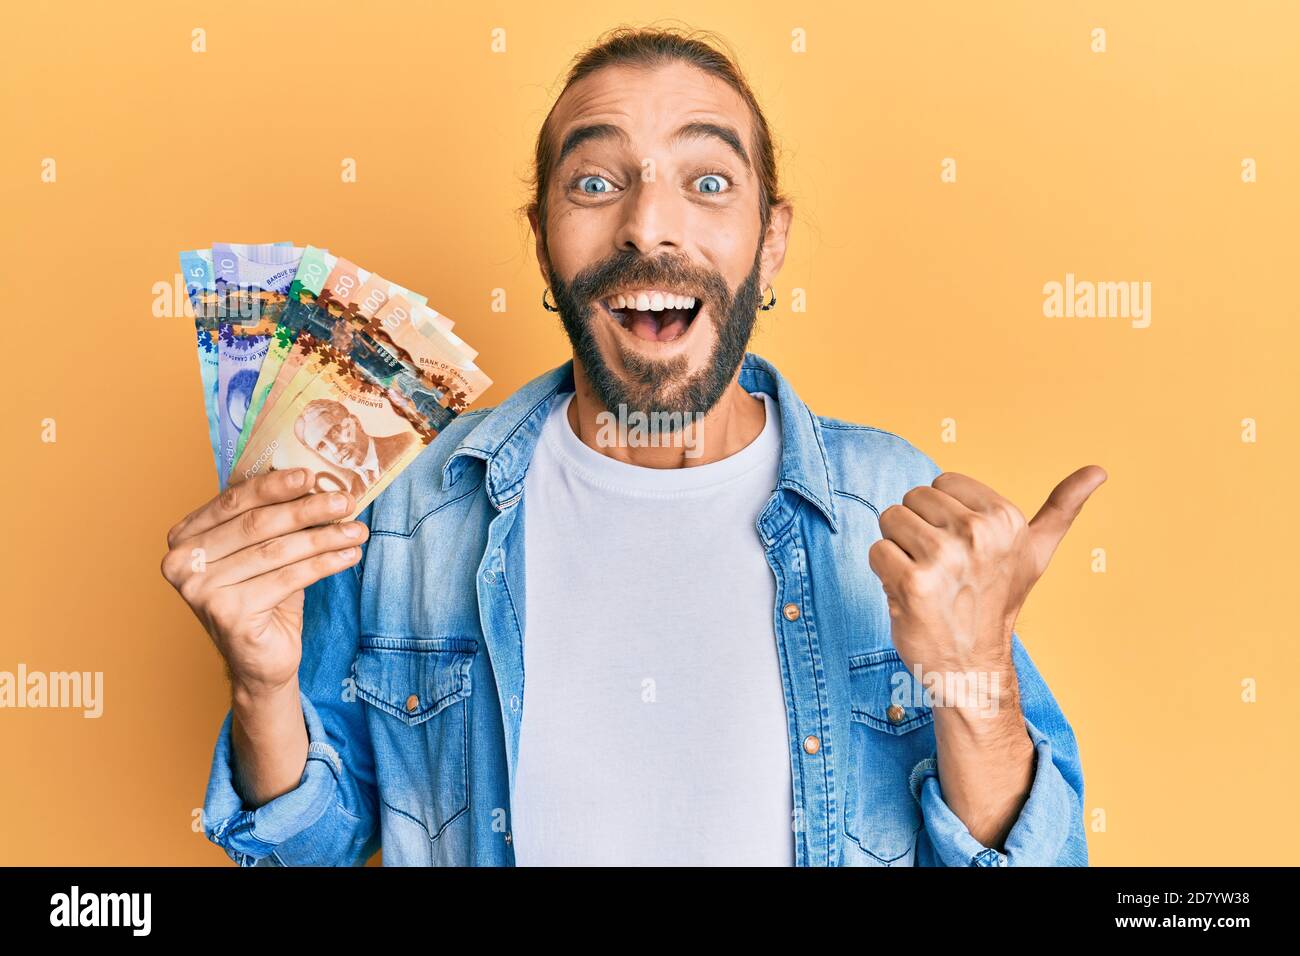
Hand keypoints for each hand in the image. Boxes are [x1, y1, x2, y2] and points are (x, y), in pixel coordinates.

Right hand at [160, 468, 367, 699]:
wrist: (260, 661)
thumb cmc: (264, 597)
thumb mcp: (263, 550)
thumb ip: (271, 515)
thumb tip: (313, 478)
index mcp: (184, 537)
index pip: (233, 500)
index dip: (274, 485)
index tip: (311, 474)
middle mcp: (182, 562)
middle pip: (256, 524)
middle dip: (307, 509)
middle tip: (346, 501)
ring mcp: (201, 590)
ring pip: (276, 551)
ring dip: (324, 537)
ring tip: (357, 530)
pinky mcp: (228, 614)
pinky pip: (288, 578)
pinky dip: (324, 564)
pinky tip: (349, 555)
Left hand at [868, 465, 1106, 681]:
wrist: (972, 665)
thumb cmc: (997, 602)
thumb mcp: (1036, 552)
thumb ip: (1062, 508)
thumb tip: (1099, 469)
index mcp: (1006, 518)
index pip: (940, 482)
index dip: (941, 514)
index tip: (961, 548)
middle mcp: (979, 534)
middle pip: (912, 498)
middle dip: (917, 530)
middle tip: (941, 568)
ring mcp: (946, 558)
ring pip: (890, 520)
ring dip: (899, 550)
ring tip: (926, 579)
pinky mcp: (913, 583)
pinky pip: (877, 551)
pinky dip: (884, 572)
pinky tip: (908, 595)